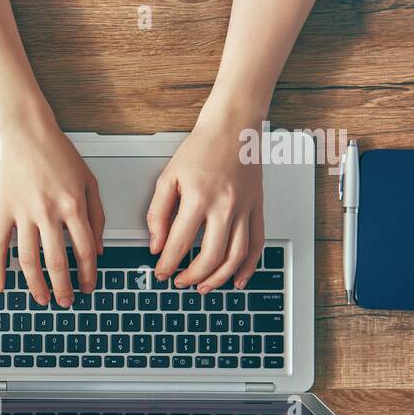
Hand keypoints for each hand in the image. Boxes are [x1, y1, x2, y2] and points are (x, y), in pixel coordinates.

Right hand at [0, 106, 104, 306]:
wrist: (25, 131)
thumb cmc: (57, 151)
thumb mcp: (88, 180)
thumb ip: (97, 215)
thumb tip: (99, 248)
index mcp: (73, 204)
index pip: (85, 249)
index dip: (89, 273)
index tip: (90, 286)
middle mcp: (48, 211)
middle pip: (57, 260)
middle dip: (64, 287)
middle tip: (67, 302)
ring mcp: (24, 212)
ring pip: (28, 259)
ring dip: (36, 284)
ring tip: (41, 299)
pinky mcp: (4, 210)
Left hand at [147, 108, 263, 291]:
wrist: (233, 127)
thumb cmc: (200, 149)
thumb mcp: (168, 177)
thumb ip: (158, 213)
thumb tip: (156, 244)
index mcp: (198, 198)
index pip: (180, 243)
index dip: (168, 264)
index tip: (161, 273)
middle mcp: (225, 206)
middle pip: (211, 256)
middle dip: (192, 276)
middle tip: (179, 282)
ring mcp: (245, 209)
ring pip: (236, 256)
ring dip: (219, 278)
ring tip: (203, 287)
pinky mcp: (257, 208)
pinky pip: (257, 244)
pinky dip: (249, 267)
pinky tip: (238, 280)